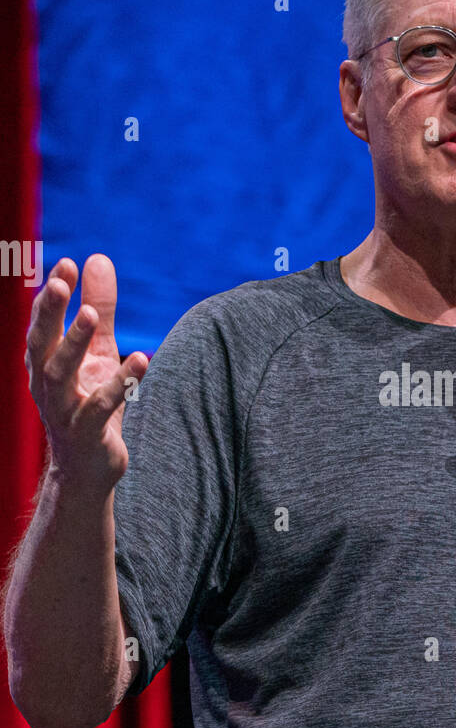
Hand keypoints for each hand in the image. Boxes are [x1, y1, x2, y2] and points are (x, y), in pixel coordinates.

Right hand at [25, 254, 148, 488]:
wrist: (88, 468)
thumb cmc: (89, 403)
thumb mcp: (97, 352)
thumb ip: (99, 308)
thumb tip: (97, 258)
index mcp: (44, 362)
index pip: (42, 323)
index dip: (51, 295)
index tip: (67, 264)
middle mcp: (46, 385)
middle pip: (41, 345)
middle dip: (49, 313)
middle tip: (63, 284)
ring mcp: (63, 410)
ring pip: (60, 375)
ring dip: (73, 343)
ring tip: (89, 315)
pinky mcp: (87, 433)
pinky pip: (101, 406)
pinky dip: (120, 383)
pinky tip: (141, 358)